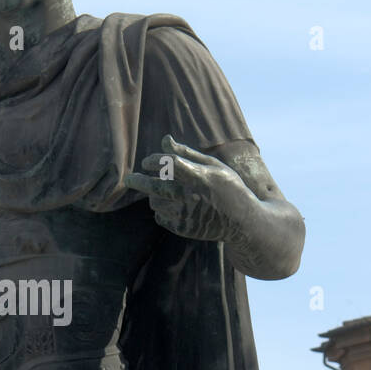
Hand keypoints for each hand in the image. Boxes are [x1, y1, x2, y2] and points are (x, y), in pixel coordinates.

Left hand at [124, 135, 248, 241]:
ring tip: (164, 191)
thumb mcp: (212, 166)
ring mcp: (187, 214)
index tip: (147, 162)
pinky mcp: (184, 229)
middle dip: (137, 181)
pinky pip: (160, 217)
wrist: (243, 220)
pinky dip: (161, 210)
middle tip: (128, 179)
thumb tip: (164, 140)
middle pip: (154, 187)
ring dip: (154, 195)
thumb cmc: (227, 186)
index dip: (154, 161)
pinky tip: (172, 205)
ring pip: (155, 202)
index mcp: (200, 176)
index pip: (169, 164)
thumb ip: (186, 153)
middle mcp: (192, 196)